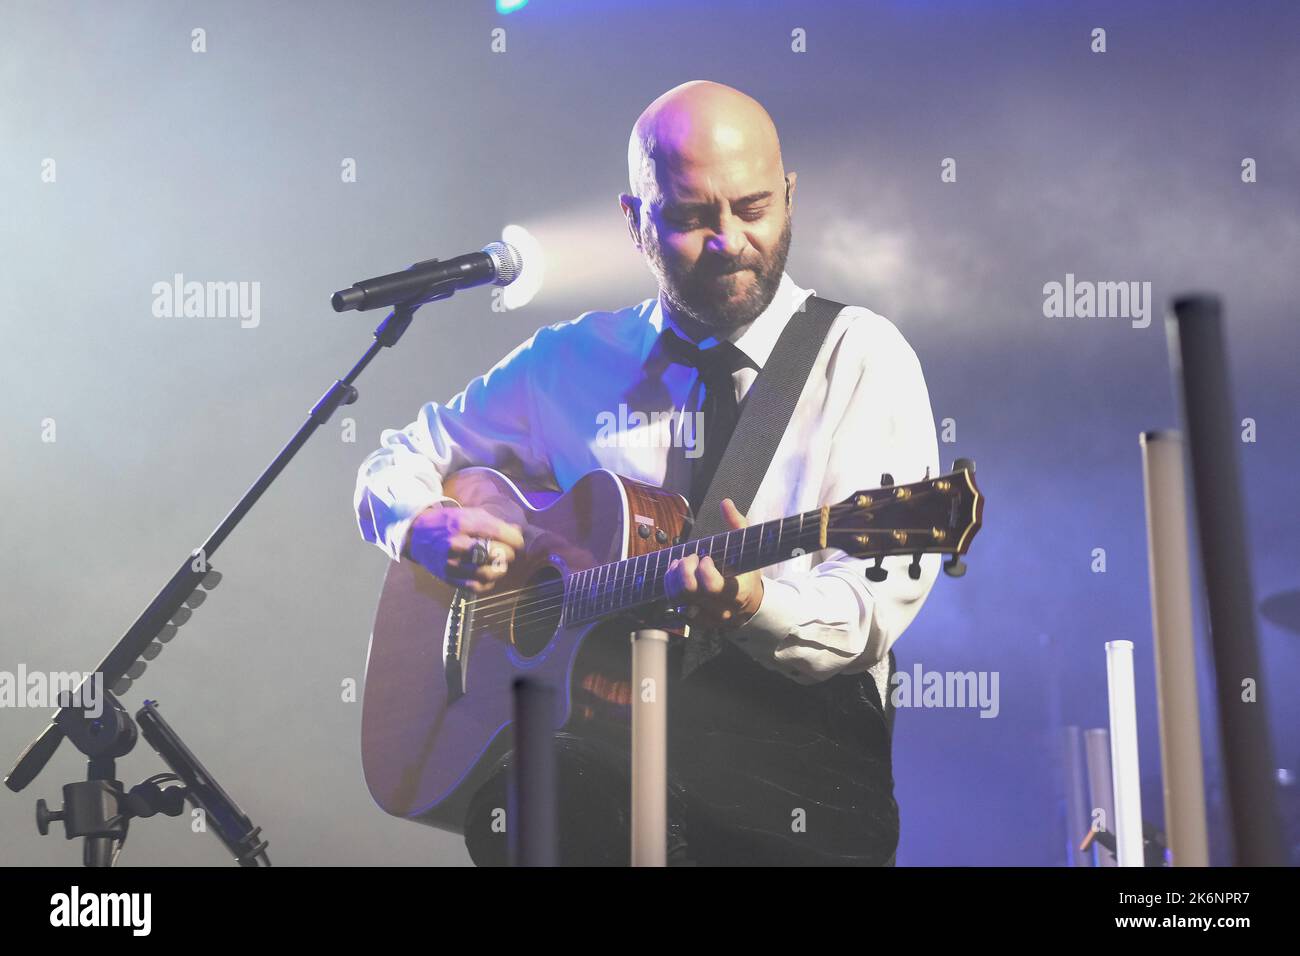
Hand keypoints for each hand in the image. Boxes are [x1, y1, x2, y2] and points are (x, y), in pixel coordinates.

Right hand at [404, 504, 525, 593]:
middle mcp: (456, 543)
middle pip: (496, 553)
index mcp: (463, 523)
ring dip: (500, 570)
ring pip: (488, 573)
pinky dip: (488, 583)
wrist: (417, 535)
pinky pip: (476, 587)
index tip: (518, 542)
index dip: (515, 539)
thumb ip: (494, 523)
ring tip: (499, 564)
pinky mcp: (448, 578)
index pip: (499, 532)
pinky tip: (488, 574)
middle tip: (509, 552)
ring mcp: (451, 563)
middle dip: (509, 553)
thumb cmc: (448, 523)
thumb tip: (518, 533)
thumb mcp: (469, 514)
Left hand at [664, 498, 763, 628]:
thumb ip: (737, 526)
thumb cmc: (746, 573)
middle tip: (690, 558)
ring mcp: (706, 617)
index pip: (713, 586)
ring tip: (679, 564)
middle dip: (684, 569)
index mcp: (737, 593)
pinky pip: (674, 605)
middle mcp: (721, 609)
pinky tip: (676, 575)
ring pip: (678, 599)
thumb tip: (726, 503)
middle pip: (690, 592)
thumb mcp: (747, 550)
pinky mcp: (694, 620)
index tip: (706, 557)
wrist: (748, 604)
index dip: (704, 570)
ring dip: (673, 578)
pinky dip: (670, 588)